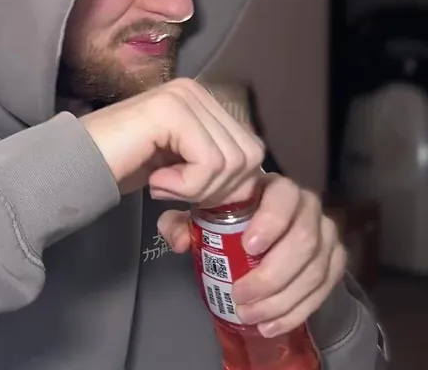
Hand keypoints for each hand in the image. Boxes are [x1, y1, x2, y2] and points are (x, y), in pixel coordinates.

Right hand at [80, 78, 265, 204]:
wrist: (75, 165)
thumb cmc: (122, 167)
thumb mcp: (182, 167)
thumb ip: (215, 167)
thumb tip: (252, 186)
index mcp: (203, 101)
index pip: (251, 150)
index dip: (228, 185)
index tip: (190, 196)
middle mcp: (196, 91)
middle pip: (248, 157)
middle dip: (216, 190)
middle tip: (175, 192)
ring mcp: (184, 96)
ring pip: (231, 162)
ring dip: (196, 190)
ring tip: (162, 185)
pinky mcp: (171, 110)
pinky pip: (209, 162)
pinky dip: (187, 186)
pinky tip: (157, 182)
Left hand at [157, 174, 345, 336]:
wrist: (259, 226)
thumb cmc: (225, 215)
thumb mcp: (198, 213)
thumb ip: (180, 222)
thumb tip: (178, 241)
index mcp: (274, 187)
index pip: (283, 197)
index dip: (271, 221)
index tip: (248, 247)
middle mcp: (308, 207)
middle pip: (304, 241)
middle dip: (272, 275)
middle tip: (240, 296)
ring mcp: (326, 234)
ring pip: (316, 270)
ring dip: (282, 300)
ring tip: (250, 316)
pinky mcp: (335, 260)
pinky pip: (325, 289)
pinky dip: (298, 311)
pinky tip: (272, 326)